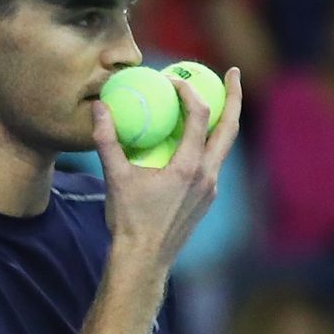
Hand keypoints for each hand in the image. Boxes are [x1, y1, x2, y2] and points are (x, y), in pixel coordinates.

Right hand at [92, 66, 241, 275]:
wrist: (144, 260)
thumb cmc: (129, 221)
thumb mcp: (115, 178)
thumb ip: (107, 140)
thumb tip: (99, 106)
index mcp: (189, 167)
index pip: (199, 116)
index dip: (189, 91)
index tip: (173, 80)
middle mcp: (208, 176)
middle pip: (230, 127)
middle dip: (234, 96)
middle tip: (232, 72)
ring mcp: (210, 189)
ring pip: (224, 146)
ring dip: (221, 120)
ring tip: (214, 99)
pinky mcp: (206, 198)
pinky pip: (213, 162)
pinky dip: (207, 142)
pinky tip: (191, 138)